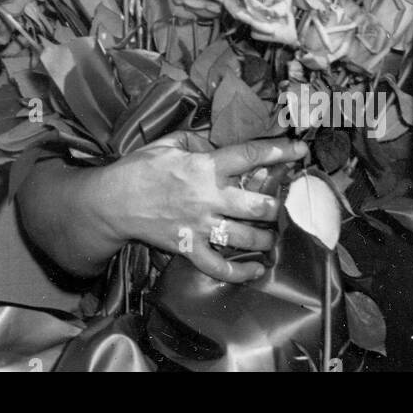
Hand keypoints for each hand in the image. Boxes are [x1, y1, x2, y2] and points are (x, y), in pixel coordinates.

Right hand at [99, 133, 307, 283]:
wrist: (111, 201)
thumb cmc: (138, 169)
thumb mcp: (166, 142)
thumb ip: (196, 140)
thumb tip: (216, 144)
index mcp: (204, 166)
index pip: (250, 156)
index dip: (278, 152)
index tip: (300, 149)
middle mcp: (209, 197)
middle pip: (259, 204)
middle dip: (278, 204)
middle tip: (285, 203)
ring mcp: (200, 226)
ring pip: (247, 236)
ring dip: (267, 237)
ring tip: (274, 235)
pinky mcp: (188, 248)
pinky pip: (219, 267)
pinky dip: (241, 272)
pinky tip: (256, 268)